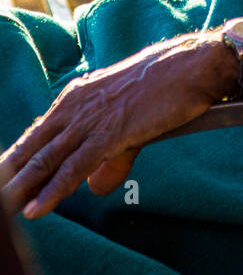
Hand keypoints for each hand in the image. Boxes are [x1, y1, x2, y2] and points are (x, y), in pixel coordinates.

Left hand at [0, 29, 238, 219]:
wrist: (193, 65)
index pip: (39, 136)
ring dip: (20, 188)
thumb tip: (94, 188)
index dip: (18, 162)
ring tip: (3, 209)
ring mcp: (92, 118)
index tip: (4, 180)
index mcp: (78, 98)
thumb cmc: (167, 87)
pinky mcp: (110, 131)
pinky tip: (36, 209)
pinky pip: (74, 167)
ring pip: (46, 160)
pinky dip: (53, 190)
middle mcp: (77, 106)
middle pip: (33, 149)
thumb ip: (112, 158)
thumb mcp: (133, 124)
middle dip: (10, 176)